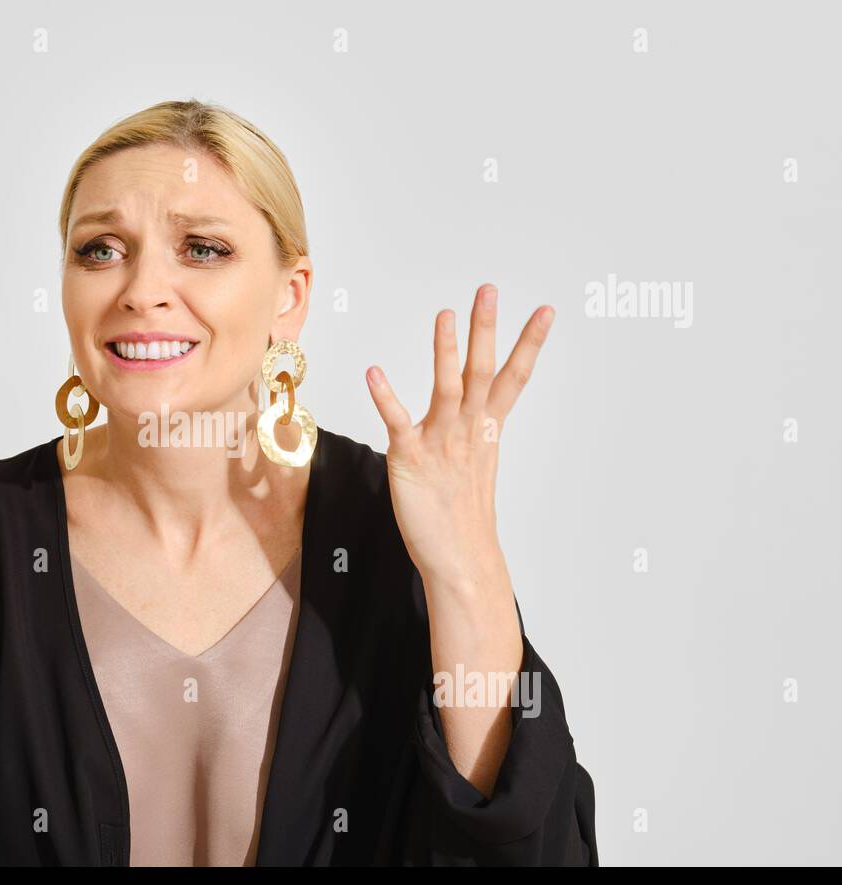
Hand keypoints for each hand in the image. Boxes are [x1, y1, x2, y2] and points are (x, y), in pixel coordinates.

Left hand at [364, 284, 553, 583]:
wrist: (459, 559)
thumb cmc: (462, 514)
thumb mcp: (473, 463)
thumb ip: (471, 431)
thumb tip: (473, 413)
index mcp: (486, 430)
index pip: (512, 378)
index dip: (529, 344)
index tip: (546, 311)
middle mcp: (468, 431)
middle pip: (481, 372)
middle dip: (486, 330)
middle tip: (488, 290)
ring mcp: (441, 443)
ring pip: (447, 388)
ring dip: (445, 351)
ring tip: (445, 315)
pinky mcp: (410, 458)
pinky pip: (397, 423)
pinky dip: (386, 397)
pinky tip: (373, 373)